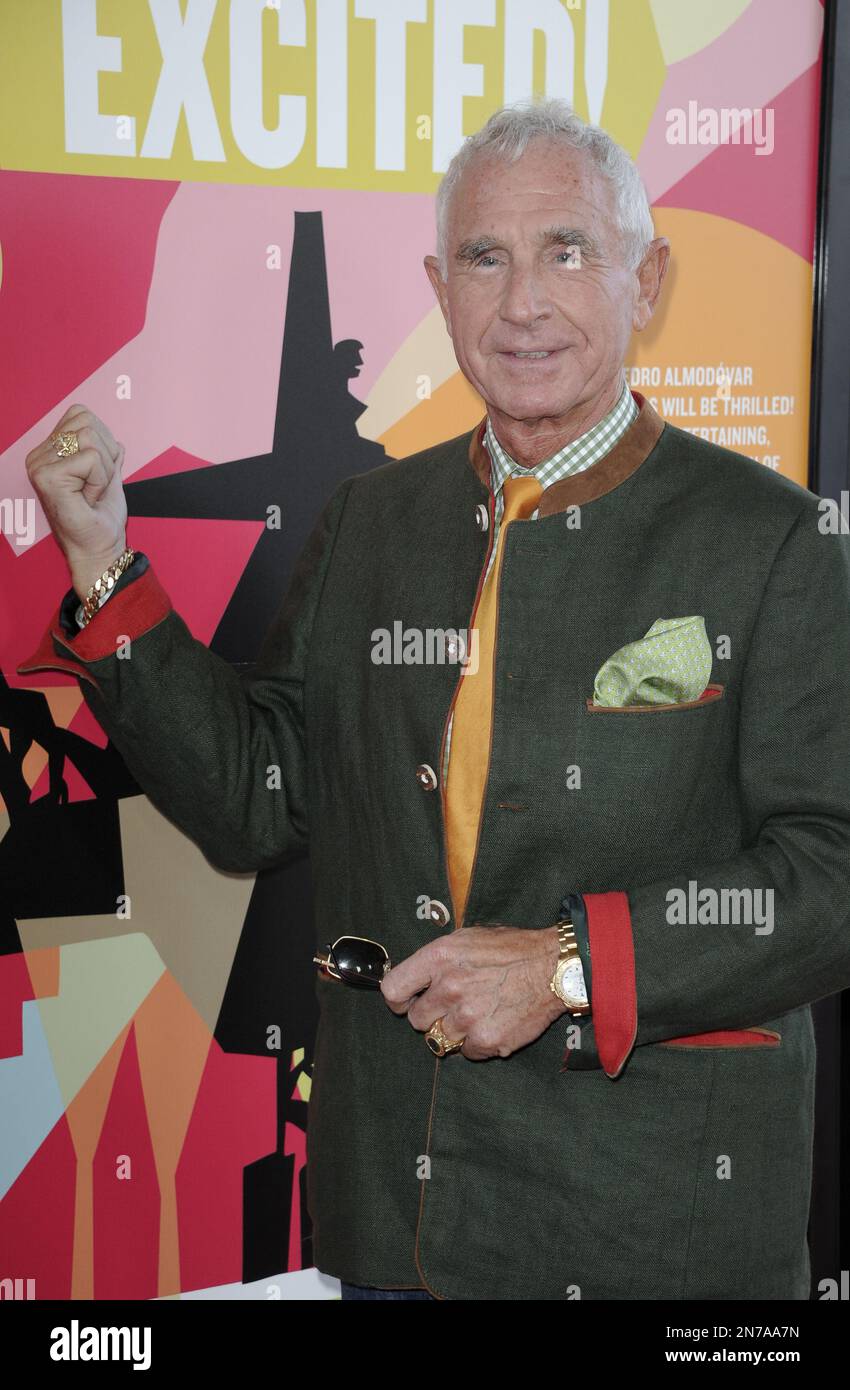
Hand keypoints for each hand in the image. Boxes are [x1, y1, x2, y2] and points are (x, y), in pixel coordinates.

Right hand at [25, 403, 127, 594]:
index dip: (103, 443)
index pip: (82, 414)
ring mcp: (39, 465)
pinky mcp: (47, 477)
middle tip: (96, 485)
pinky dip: (100, 478)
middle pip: (87, 422)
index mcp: (49, 451)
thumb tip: (117, 441)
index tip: (97, 475)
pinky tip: (89, 497)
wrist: (99, 549)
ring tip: (92, 491)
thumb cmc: (100, 519)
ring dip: (104, 468)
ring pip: (90, 437)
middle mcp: (38, 455)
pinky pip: (92, 458)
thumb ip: (109, 457)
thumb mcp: (109, 479)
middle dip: (105, 455)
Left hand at [380, 925, 566, 1060]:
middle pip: (417, 1019)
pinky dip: (477, 1043)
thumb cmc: (513, 949)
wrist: (555, 967)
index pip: (393, 989)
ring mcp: (467, 1017)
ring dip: (457, 1029)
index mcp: (439, 957)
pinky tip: (493, 1023)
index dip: (399, 999)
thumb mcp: (468, 938)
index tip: (408, 1001)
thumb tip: (415, 977)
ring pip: (441, 1038)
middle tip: (454, 1006)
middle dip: (432, 1015)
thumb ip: (438, 959)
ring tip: (479, 1012)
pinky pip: (467, 1052)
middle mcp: (449, 987)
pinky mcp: (486, 1040)